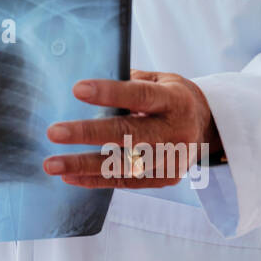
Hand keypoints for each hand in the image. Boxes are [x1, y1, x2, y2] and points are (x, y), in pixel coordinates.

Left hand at [42, 69, 222, 188]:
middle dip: (88, 134)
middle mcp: (175, 132)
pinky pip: (125, 181)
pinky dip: (95, 179)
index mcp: (175, 101)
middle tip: (54, 132)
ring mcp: (171, 159)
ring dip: (84, 165)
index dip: (110, 92)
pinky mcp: (165, 179)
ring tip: (51, 164)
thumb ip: (131, 82)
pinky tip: (69, 176)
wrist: (208, 127)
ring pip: (123, 164)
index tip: (77, 89)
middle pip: (128, 134)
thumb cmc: (171, 97)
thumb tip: (87, 85)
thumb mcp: (160, 79)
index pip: (140, 95)